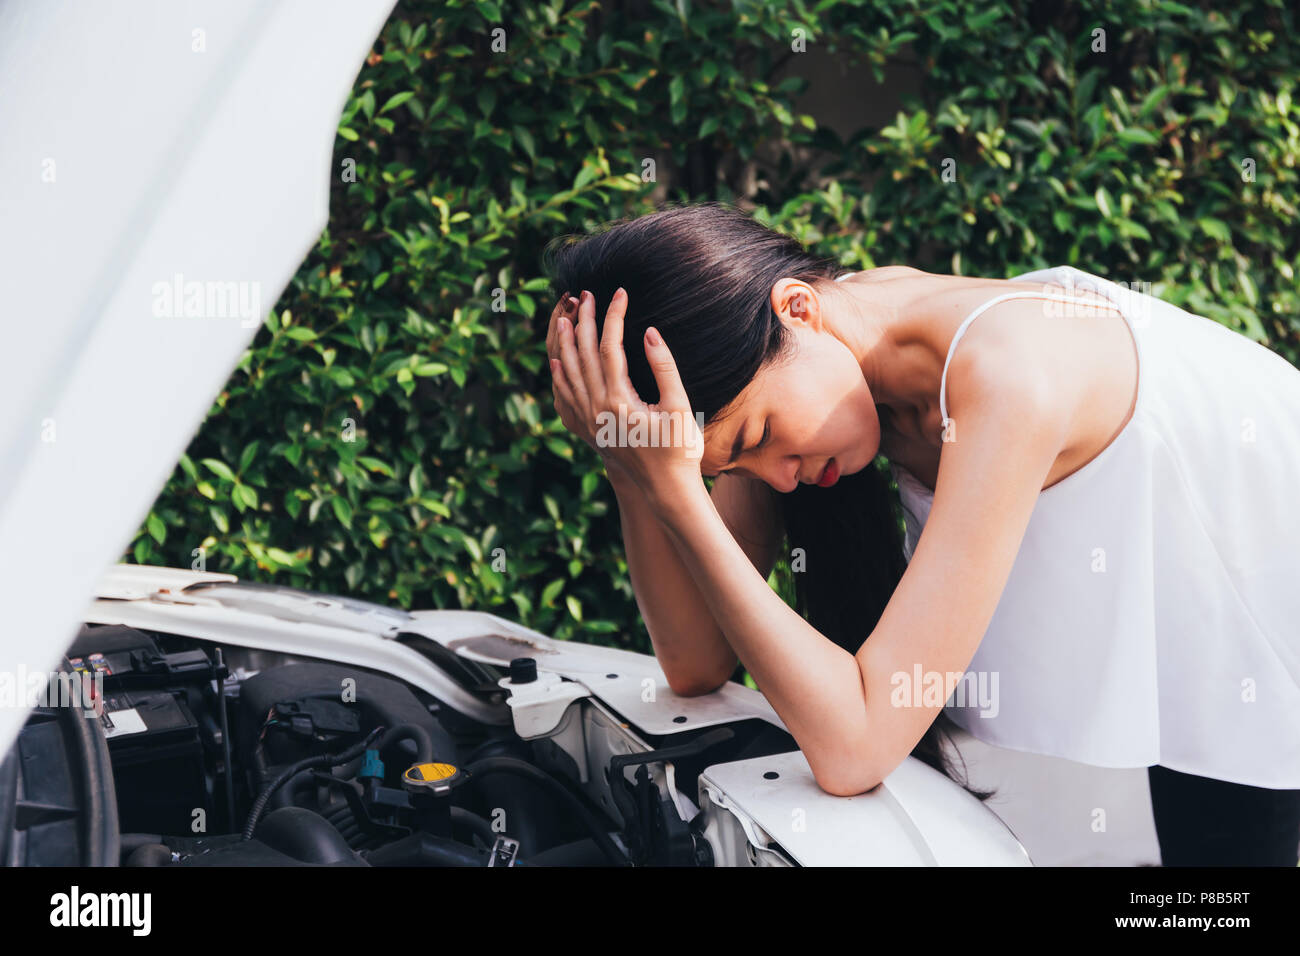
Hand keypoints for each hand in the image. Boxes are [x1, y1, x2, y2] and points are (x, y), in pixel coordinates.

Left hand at [548, 287, 704, 510]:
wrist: (666, 491)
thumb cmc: (680, 450)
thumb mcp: (680, 407)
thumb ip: (664, 368)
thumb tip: (649, 332)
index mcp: (619, 402)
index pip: (611, 346)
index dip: (614, 316)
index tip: (620, 293)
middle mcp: (597, 410)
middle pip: (584, 355)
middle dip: (586, 321)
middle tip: (587, 295)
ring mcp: (589, 423)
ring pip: (569, 375)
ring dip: (566, 344)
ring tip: (566, 319)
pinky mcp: (588, 432)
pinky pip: (565, 400)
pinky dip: (558, 378)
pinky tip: (557, 363)